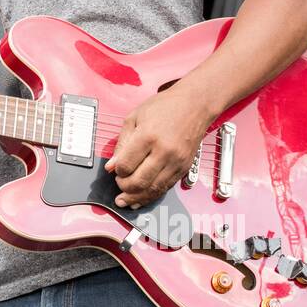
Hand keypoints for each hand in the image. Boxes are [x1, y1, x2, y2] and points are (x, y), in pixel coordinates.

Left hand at [105, 88, 213, 208]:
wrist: (195, 105)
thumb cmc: (165, 107)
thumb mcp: (135, 117)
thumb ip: (121, 143)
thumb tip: (111, 166)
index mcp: (148, 136)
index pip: (126, 165)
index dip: (117, 171)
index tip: (115, 169)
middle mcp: (164, 152)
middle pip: (139, 182)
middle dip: (124, 188)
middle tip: (118, 185)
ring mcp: (176, 162)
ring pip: (153, 189)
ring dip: (136, 198)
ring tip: (125, 201)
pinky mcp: (184, 168)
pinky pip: (166, 188)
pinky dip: (152, 195)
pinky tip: (141, 198)